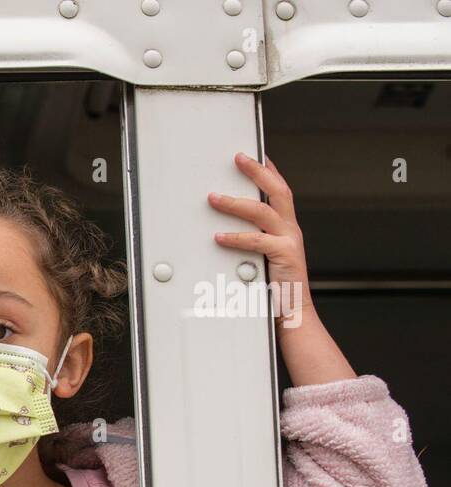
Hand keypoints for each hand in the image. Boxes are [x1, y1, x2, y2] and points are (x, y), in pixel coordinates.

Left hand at [209, 152, 310, 324]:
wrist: (292, 313)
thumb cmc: (273, 288)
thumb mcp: (262, 259)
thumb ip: (251, 243)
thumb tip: (220, 232)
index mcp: (287, 228)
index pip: (280, 191)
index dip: (269, 171)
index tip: (256, 154)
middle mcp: (291, 230)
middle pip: (277, 191)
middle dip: (257, 171)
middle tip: (237, 158)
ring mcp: (290, 241)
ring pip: (263, 212)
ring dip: (236, 203)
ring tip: (213, 197)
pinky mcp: (285, 256)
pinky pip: (257, 241)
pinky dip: (236, 237)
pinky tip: (218, 236)